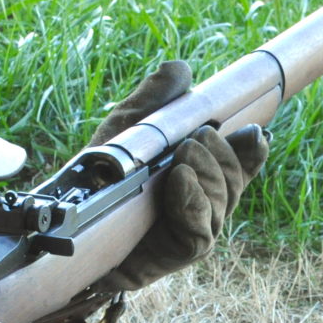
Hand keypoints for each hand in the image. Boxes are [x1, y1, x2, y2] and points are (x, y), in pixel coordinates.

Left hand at [91, 61, 269, 292]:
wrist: (65, 221)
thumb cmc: (98, 176)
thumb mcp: (126, 128)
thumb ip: (154, 99)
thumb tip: (181, 68)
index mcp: (201, 173)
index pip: (241, 162)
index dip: (252, 149)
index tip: (256, 131)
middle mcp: (204, 202)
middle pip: (236, 180)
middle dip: (224, 155)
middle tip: (201, 135)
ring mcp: (195, 229)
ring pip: (223, 204)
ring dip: (209, 175)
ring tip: (186, 154)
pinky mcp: (178, 253)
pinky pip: (200, 231)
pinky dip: (194, 202)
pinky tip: (181, 180)